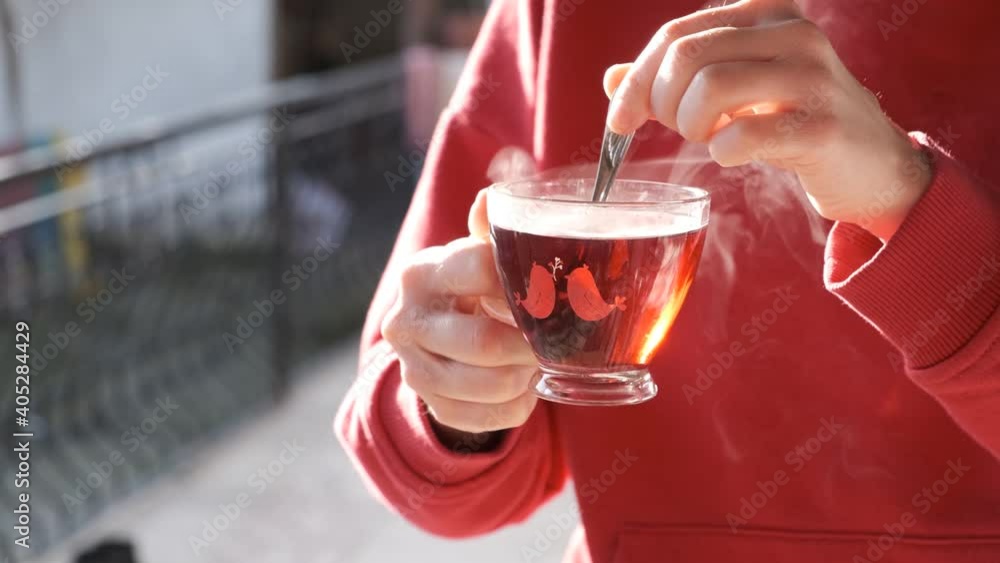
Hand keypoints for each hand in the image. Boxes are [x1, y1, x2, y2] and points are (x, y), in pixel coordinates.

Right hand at [381, 189, 537, 443]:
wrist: (434, 337)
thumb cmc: (469, 285)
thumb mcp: (477, 250)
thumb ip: (494, 219)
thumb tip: (512, 164)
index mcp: (423, 272)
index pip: (478, 269)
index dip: (522, 281)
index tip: (551, 288)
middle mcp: (407, 320)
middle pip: (483, 343)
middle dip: (530, 346)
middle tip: (557, 342)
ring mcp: (412, 367)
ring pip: (486, 386)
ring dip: (524, 378)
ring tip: (539, 363)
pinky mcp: (428, 403)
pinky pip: (484, 417)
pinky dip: (515, 407)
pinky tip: (524, 389)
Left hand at [603, 0, 931, 239]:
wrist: (868, 165)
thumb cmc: (790, 122)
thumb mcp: (733, 90)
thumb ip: (674, 80)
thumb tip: (611, 79)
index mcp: (766, 13)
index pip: (676, 35)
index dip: (636, 81)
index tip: (620, 121)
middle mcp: (794, 32)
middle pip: (685, 56)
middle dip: (660, 103)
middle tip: (676, 130)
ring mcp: (813, 76)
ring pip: (709, 89)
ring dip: (692, 127)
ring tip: (712, 138)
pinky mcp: (821, 126)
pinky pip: (741, 136)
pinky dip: (722, 153)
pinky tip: (737, 153)